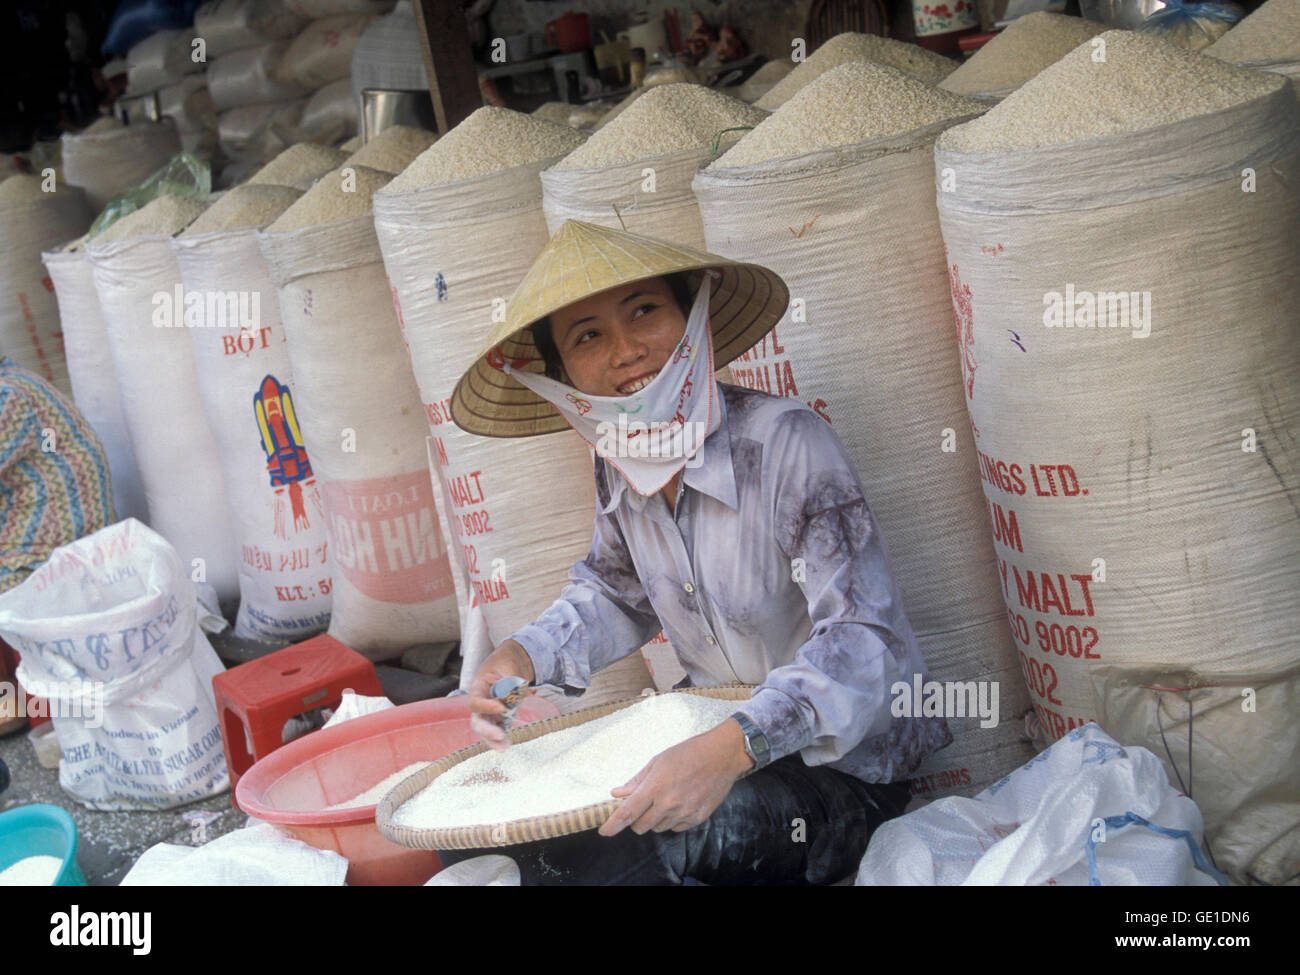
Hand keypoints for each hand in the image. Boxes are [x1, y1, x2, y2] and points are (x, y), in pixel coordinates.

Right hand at [467, 640, 535, 751]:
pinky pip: (498, 729)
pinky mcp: (500, 717)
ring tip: (504, 747)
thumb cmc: (505, 661)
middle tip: (500, 735)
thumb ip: (510, 681)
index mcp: (478, 688)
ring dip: (493, 740)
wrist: (510, 662)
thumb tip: (514, 694)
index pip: (476, 701)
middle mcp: (481, 702)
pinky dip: (501, 738)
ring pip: (486, 729)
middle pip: (478, 721)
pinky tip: (507, 744)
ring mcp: (489, 712)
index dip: (486, 706)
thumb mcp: (508, 665)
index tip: (502, 707)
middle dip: (487, 730)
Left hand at [598, 718, 753, 836]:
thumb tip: (617, 793)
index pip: (628, 813)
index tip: (604, 831)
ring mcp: (685, 812)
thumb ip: (637, 780)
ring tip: (665, 799)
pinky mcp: (698, 818)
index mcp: (656, 786)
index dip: (613, 825)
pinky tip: (679, 804)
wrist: (722, 755)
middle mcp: (669, 803)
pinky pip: (676, 828)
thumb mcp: (658, 760)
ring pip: (658, 828)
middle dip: (635, 820)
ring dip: (655, 819)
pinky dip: (672, 820)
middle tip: (641, 805)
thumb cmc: (689, 752)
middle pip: (641, 826)